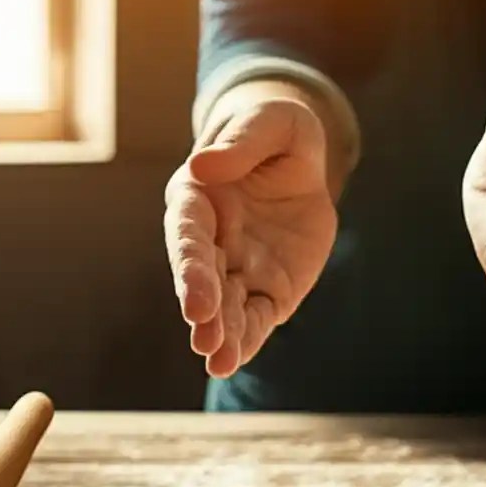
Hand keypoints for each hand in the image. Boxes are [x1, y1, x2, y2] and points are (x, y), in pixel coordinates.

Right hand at [164, 98, 337, 377]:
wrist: (297, 158)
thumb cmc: (273, 131)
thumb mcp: (269, 123)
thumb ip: (241, 143)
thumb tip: (205, 166)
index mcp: (197, 197)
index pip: (188, 235)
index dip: (191, 268)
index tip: (196, 299)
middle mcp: (209, 240)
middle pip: (201, 278)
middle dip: (203, 308)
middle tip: (205, 338)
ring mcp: (236, 268)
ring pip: (226, 307)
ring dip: (222, 335)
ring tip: (219, 363)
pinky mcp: (267, 289)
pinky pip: (257, 318)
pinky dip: (247, 340)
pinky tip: (234, 362)